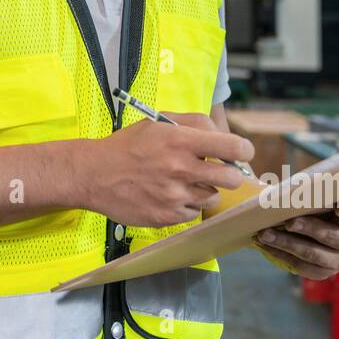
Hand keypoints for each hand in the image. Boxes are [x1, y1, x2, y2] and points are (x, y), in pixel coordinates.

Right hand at [79, 116, 254, 227]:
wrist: (94, 174)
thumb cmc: (128, 145)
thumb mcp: (158, 122)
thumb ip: (194, 123)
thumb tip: (224, 136)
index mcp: (180, 141)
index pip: (232, 148)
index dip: (243, 150)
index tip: (241, 152)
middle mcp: (181, 169)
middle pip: (231, 179)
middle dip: (229, 174)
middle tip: (218, 171)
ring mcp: (175, 196)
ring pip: (213, 198)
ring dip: (204, 190)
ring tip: (182, 182)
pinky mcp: (167, 217)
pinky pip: (194, 212)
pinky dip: (187, 204)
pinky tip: (169, 194)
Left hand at [254, 200, 338, 279]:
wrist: (316, 227)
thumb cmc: (318, 205)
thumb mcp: (319, 197)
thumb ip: (312, 192)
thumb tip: (288, 189)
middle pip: (331, 237)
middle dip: (308, 229)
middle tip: (289, 223)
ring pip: (313, 255)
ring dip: (286, 244)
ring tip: (265, 235)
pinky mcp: (324, 272)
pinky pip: (301, 267)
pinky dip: (280, 254)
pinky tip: (264, 245)